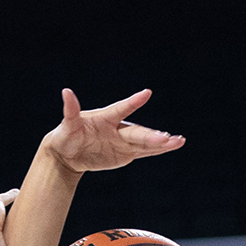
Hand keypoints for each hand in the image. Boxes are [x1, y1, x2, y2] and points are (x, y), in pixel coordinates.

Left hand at [43, 88, 184, 173]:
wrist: (69, 153)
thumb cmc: (67, 136)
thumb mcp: (67, 126)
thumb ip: (70, 110)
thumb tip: (66, 91)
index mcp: (105, 118)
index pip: (121, 109)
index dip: (133, 102)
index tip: (146, 93)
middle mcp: (118, 128)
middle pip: (136, 133)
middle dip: (152, 136)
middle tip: (167, 138)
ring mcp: (123, 141)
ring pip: (145, 142)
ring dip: (162, 142)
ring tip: (179, 141)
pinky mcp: (126, 153)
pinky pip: (144, 152)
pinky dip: (158, 150)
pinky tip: (173, 146)